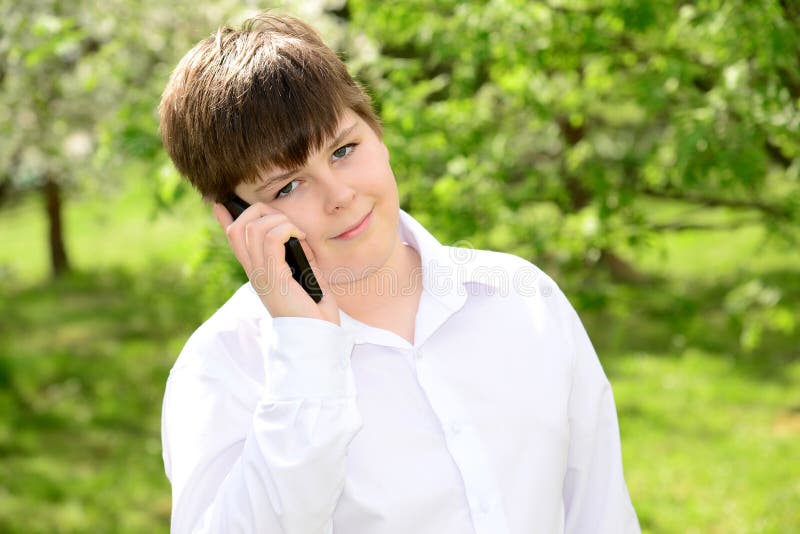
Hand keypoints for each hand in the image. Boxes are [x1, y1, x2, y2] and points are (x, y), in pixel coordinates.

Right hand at [212, 202, 339, 324]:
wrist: (316, 335)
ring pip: (254, 228)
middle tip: (287, 222)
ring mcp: (261, 274)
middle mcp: (254, 272)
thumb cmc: (314, 309)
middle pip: (239, 227)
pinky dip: (286, 229)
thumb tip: (297, 236)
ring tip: (297, 232)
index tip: (219, 204)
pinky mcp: (274, 277)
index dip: (224, 219)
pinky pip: (272, 239)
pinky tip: (300, 236)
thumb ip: (297, 256)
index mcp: (257, 271)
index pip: (234, 241)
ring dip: (279, 220)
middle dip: (261, 211)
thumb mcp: (303, 275)